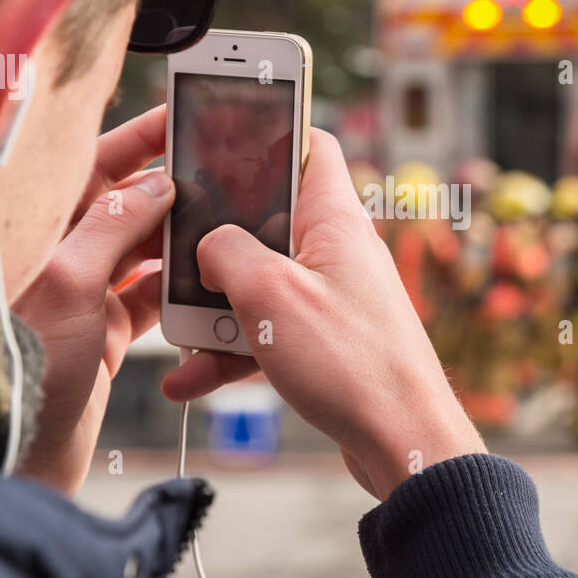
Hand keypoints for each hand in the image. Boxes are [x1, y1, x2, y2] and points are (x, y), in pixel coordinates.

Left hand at [11, 105, 248, 494]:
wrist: (13, 453)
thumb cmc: (23, 368)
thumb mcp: (68, 284)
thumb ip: (113, 226)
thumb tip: (158, 184)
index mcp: (43, 231)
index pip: (95, 164)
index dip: (140, 138)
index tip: (184, 118)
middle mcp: (63, 257)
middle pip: (128, 204)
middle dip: (173, 188)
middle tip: (221, 173)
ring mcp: (85, 296)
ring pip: (146, 252)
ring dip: (182, 242)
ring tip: (225, 227)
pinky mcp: (105, 333)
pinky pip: (153, 299)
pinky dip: (181, 293)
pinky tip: (209, 286)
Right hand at [163, 129, 484, 499]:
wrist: (403, 444)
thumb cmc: (350, 363)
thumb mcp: (269, 294)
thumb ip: (227, 252)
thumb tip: (210, 245)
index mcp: (334, 219)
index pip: (310, 145)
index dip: (267, 132)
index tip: (219, 138)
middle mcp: (338, 253)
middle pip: (267, 220)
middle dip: (216, 240)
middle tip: (174, 250)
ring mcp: (333, 299)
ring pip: (261, 285)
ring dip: (215, 308)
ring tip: (174, 331)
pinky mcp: (327, 344)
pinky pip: (268, 335)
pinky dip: (232, 353)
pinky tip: (190, 378)